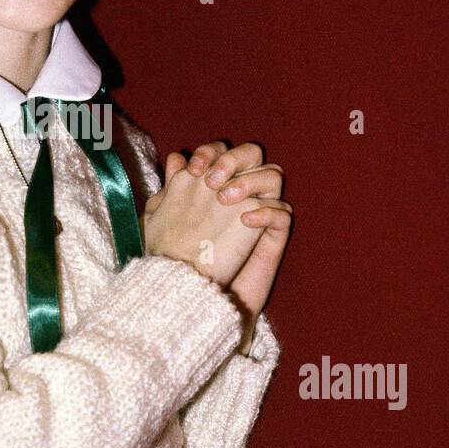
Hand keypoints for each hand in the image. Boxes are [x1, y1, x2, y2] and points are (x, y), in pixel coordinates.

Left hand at [146, 141, 292, 351]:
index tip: (192, 168)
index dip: (211, 151)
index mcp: (218, 184)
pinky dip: (267, 212)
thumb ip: (172, 189)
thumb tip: (175, 158)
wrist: (191, 296)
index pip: (224, 151)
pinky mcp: (271, 238)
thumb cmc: (177, 256)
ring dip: (251, 180)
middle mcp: (241, 193)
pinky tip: (245, 219)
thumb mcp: (165, 219)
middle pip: (253, 155)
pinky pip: (283, 214)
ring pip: (273, 176)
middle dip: (234, 158)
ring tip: (226, 198)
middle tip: (212, 180)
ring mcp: (259, 213)